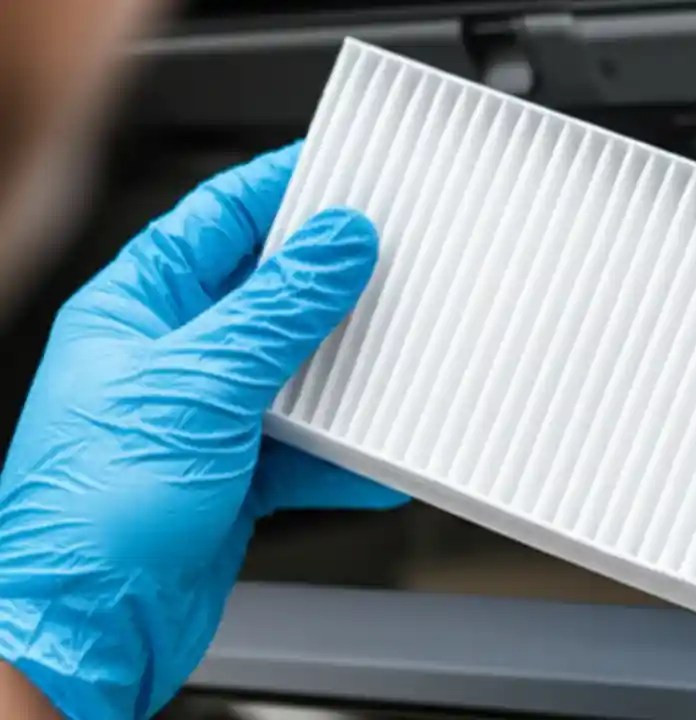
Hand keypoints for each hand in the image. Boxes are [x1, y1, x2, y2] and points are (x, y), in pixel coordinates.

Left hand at [0, 144, 405, 718]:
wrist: (87, 629)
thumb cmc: (93, 511)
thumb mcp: (201, 384)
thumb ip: (279, 310)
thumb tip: (338, 242)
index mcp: (136, 308)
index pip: (217, 220)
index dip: (282, 190)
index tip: (345, 174)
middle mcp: (170, 356)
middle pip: (267, 294)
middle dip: (330, 284)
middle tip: (393, 262)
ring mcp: (204, 418)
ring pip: (294, 372)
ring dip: (345, 375)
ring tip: (396, 360)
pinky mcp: (234, 476)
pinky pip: (305, 447)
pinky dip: (343, 456)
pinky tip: (377, 461)